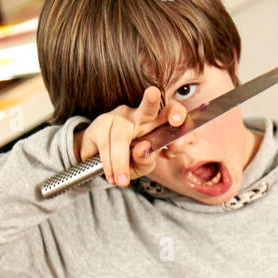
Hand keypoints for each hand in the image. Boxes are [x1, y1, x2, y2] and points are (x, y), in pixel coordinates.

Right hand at [73, 86, 188, 187]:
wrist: (99, 160)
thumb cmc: (127, 160)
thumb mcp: (141, 166)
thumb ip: (146, 160)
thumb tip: (143, 149)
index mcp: (155, 124)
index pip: (170, 114)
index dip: (176, 116)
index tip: (178, 123)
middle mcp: (139, 116)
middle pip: (148, 107)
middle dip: (151, 102)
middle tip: (153, 96)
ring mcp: (118, 116)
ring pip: (121, 136)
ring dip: (120, 162)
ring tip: (122, 181)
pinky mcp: (101, 123)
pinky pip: (105, 144)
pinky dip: (109, 163)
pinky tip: (112, 175)